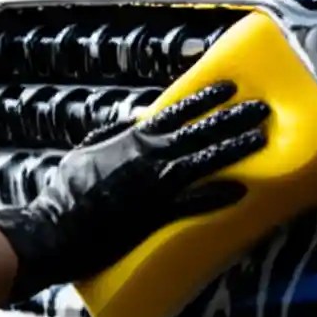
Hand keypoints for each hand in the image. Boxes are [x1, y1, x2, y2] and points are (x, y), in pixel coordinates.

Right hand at [0, 81, 268, 301]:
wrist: (54, 229)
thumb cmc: (65, 193)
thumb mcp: (84, 153)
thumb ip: (110, 135)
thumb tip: (130, 122)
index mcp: (133, 139)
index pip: (177, 111)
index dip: (205, 97)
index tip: (230, 86)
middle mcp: (149, 156)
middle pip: (200, 131)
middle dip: (234, 118)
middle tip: (262, 108)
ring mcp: (155, 184)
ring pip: (205, 160)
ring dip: (235, 149)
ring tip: (261, 139)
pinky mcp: (156, 214)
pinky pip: (195, 202)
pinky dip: (218, 196)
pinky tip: (242, 191)